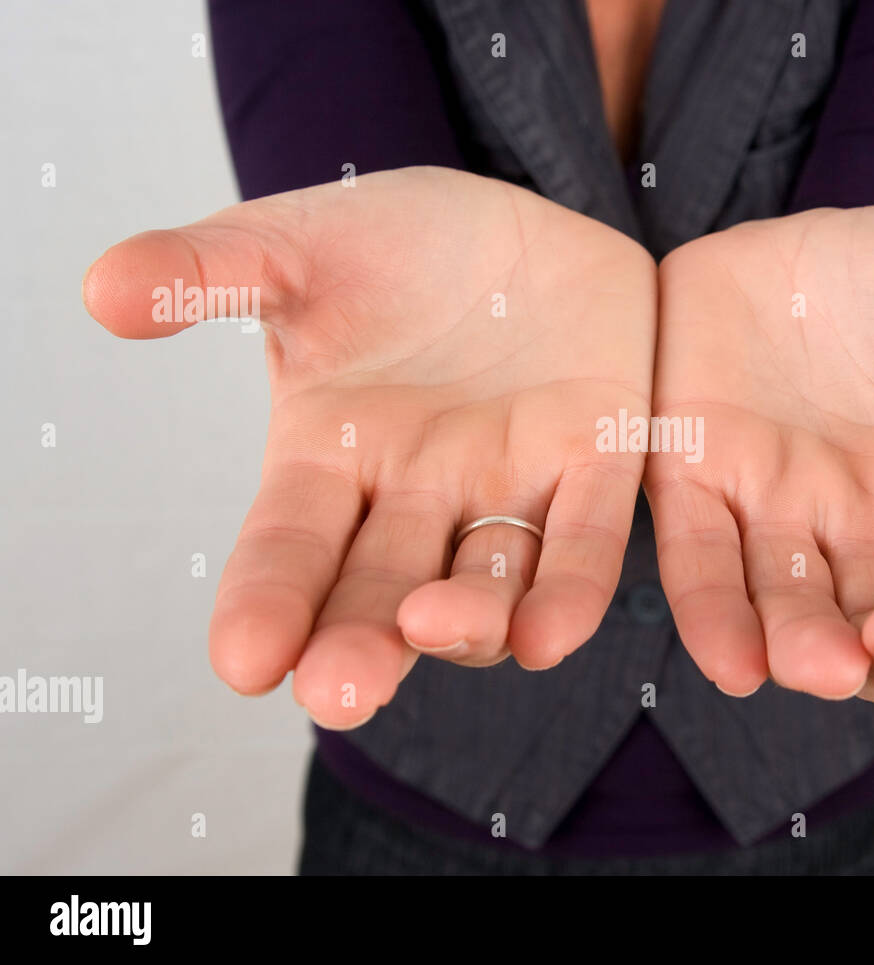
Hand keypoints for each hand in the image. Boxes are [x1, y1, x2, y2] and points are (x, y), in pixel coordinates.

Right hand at [84, 167, 655, 726]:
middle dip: (358, 644)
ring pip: (486, 585)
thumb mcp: (302, 245)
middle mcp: (417, 497)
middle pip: (381, 593)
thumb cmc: (397, 244)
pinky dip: (569, 589)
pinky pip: (586, 543)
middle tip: (336, 691)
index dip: (265, 604)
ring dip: (466, 622)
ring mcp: (508, 490)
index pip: (289, 549)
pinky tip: (550, 633)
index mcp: (332, 458)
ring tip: (437, 630)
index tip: (242, 663)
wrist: (516, 223)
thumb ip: (214, 270)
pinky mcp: (595, 465)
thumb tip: (102, 288)